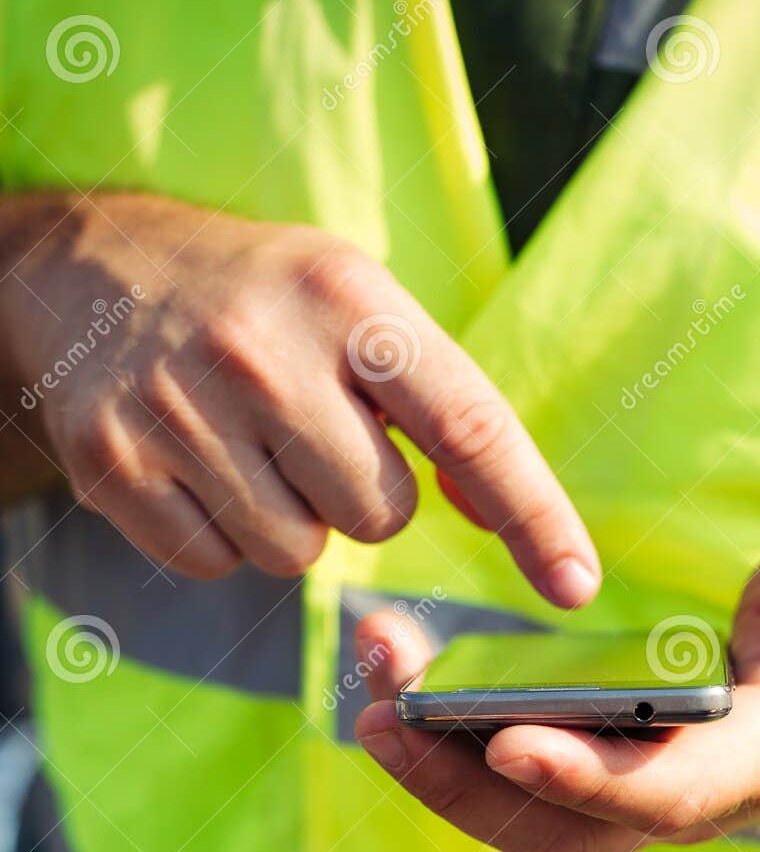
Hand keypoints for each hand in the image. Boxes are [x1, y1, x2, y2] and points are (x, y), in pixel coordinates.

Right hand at [2, 193, 598, 601]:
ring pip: (299, 555)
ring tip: (250, 444)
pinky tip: (198, 465)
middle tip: (313, 433)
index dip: (532, 514)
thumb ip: (437, 403)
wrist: (90, 269)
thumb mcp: (356, 305)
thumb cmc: (261, 299)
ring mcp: (180, 412)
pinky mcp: (116, 466)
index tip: (576, 582)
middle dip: (363, 496)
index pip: (467, 426)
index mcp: (347, 298)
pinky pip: (219, 564)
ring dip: (292, 520)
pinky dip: (222, 536)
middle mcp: (264, 352)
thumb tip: (503, 515)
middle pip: (379, 516)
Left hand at [355, 478, 759, 851]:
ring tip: (369, 700)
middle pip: (563, 827)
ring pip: (522, 821)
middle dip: (466, 781)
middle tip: (384, 716)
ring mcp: (635, 807)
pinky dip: (448, 758)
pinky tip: (396, 698)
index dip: (590, 776)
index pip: (671, 790)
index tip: (506, 742)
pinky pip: (513, 796)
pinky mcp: (598, 788)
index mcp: (758, 761)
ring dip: (438, 772)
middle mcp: (686, 804)